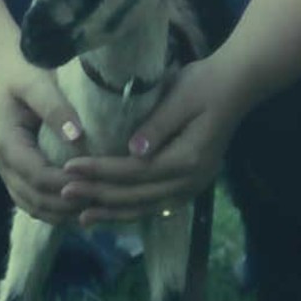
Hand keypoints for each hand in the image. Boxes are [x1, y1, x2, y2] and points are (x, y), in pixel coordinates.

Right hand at [0, 45, 86, 221]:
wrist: (2, 68)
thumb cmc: (22, 70)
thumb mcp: (36, 82)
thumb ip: (54, 108)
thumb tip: (77, 136)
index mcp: (7, 144)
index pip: (38, 177)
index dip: (68, 184)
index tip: (99, 182)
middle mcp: (4, 165)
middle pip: (36, 200)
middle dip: (70, 205)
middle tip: (106, 202)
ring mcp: (9, 172)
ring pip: (35, 207)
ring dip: (64, 214)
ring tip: (99, 210)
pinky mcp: (18, 174)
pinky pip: (35, 202)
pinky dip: (58, 210)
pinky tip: (84, 208)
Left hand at [59, 54, 240, 223]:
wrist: (237, 85)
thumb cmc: (206, 84)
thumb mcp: (181, 97)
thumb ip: (157, 125)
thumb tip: (133, 150)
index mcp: (188, 159)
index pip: (135, 171)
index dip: (100, 171)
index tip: (70, 167)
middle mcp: (191, 180)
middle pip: (137, 195)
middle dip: (98, 194)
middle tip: (64, 192)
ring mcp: (193, 186)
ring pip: (145, 207)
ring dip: (112, 211)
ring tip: (81, 216)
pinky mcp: (190, 184)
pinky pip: (155, 204)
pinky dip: (130, 210)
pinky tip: (110, 212)